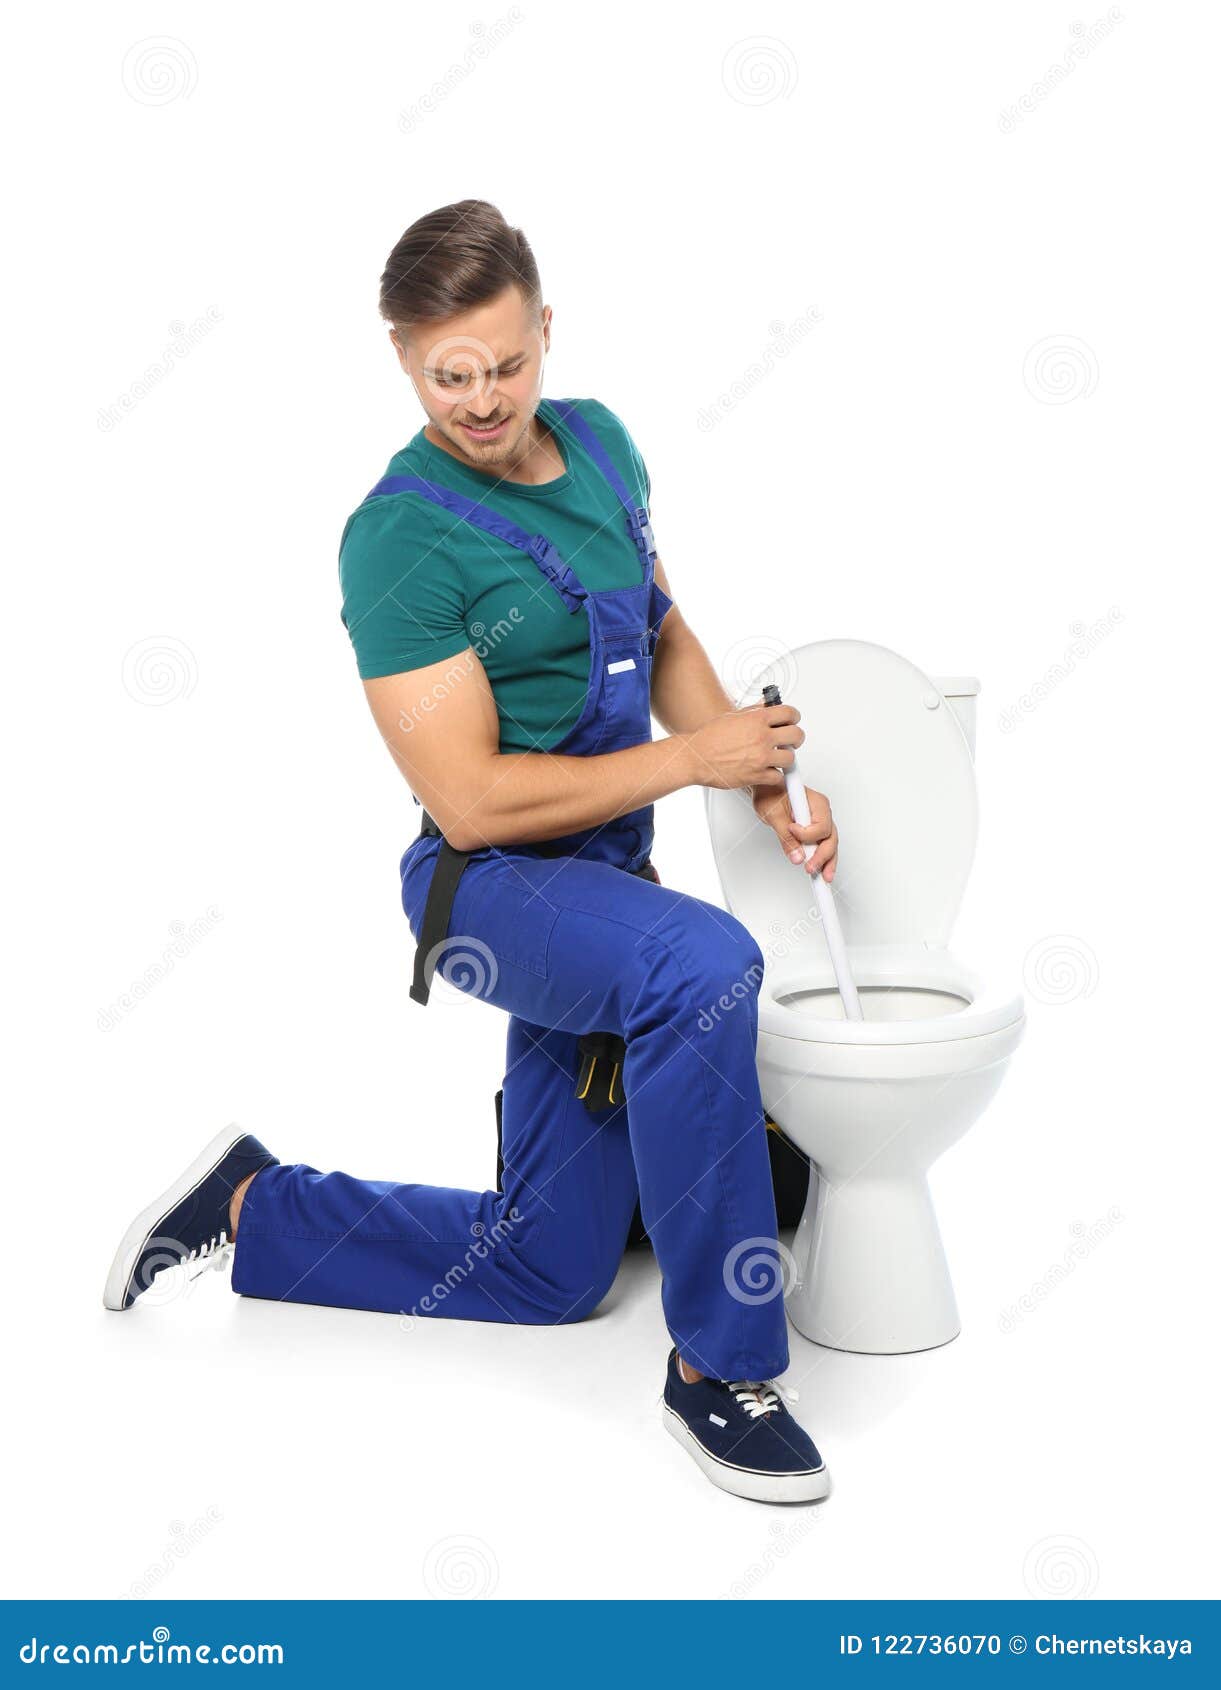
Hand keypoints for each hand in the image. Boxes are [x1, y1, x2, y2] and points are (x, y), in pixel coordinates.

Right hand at [680, 704, 803, 790]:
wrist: (695, 757)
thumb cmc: (709, 738)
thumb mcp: (733, 716)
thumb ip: (754, 711)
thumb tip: (767, 706)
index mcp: (757, 719)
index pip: (790, 713)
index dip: (794, 717)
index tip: (792, 721)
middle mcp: (761, 737)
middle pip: (797, 735)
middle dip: (795, 738)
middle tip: (790, 741)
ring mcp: (761, 758)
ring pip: (790, 758)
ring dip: (785, 758)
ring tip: (777, 757)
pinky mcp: (757, 776)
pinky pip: (778, 777)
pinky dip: (774, 776)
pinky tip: (767, 771)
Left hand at [752, 783, 838, 881]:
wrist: (765, 789)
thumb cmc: (770, 793)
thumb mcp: (774, 815)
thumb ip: (786, 837)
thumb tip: (797, 856)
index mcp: (816, 802)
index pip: (821, 826)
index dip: (807, 835)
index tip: (791, 831)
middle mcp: (821, 811)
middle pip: (830, 837)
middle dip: (823, 855)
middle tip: (811, 868)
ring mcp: (820, 820)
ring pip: (829, 842)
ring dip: (827, 860)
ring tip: (824, 877)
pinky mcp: (814, 828)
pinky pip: (822, 843)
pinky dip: (822, 857)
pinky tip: (822, 869)